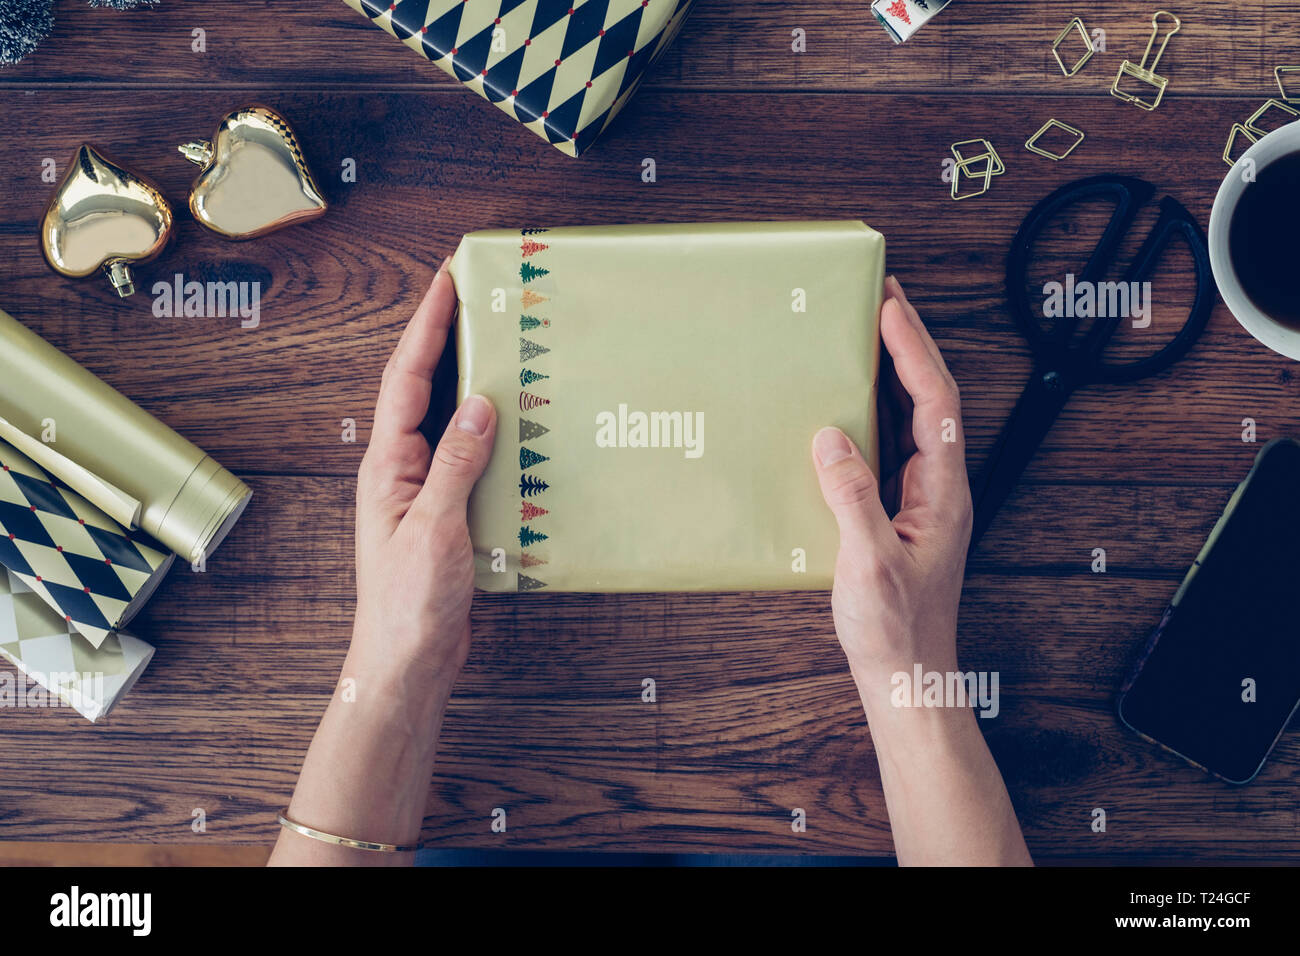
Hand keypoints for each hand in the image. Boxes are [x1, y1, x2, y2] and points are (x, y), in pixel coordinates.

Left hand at [352, 260, 496, 690]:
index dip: (428, 327)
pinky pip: (469, 459)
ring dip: (471, 384)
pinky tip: (517, 428)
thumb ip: (457, 464)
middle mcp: (402, 469)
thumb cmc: (408, 602)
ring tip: (502, 347)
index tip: (449, 280)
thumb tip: (479, 403)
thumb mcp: (436, 527)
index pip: (407, 378)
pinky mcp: (448, 514)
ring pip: (448, 422)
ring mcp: (424, 491)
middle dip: (446, 340)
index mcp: (388, 465)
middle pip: (423, 389)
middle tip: (477, 297)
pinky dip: (492, 435)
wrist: (407, 661)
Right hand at [811, 275, 971, 703]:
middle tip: (880, 299)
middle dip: (908, 345)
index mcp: (942, 492)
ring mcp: (921, 502)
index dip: (913, 350)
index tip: (889, 306)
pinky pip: (889, 450)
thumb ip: (852, 498)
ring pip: (911, 421)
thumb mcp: (868, 564)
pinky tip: (844, 411)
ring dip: (893, 375)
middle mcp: (938, 488)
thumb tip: (831, 436)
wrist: (907, 678)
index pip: (934, 402)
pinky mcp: (899, 516)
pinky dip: (872, 415)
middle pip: (930, 399)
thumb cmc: (895, 631)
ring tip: (863, 338)